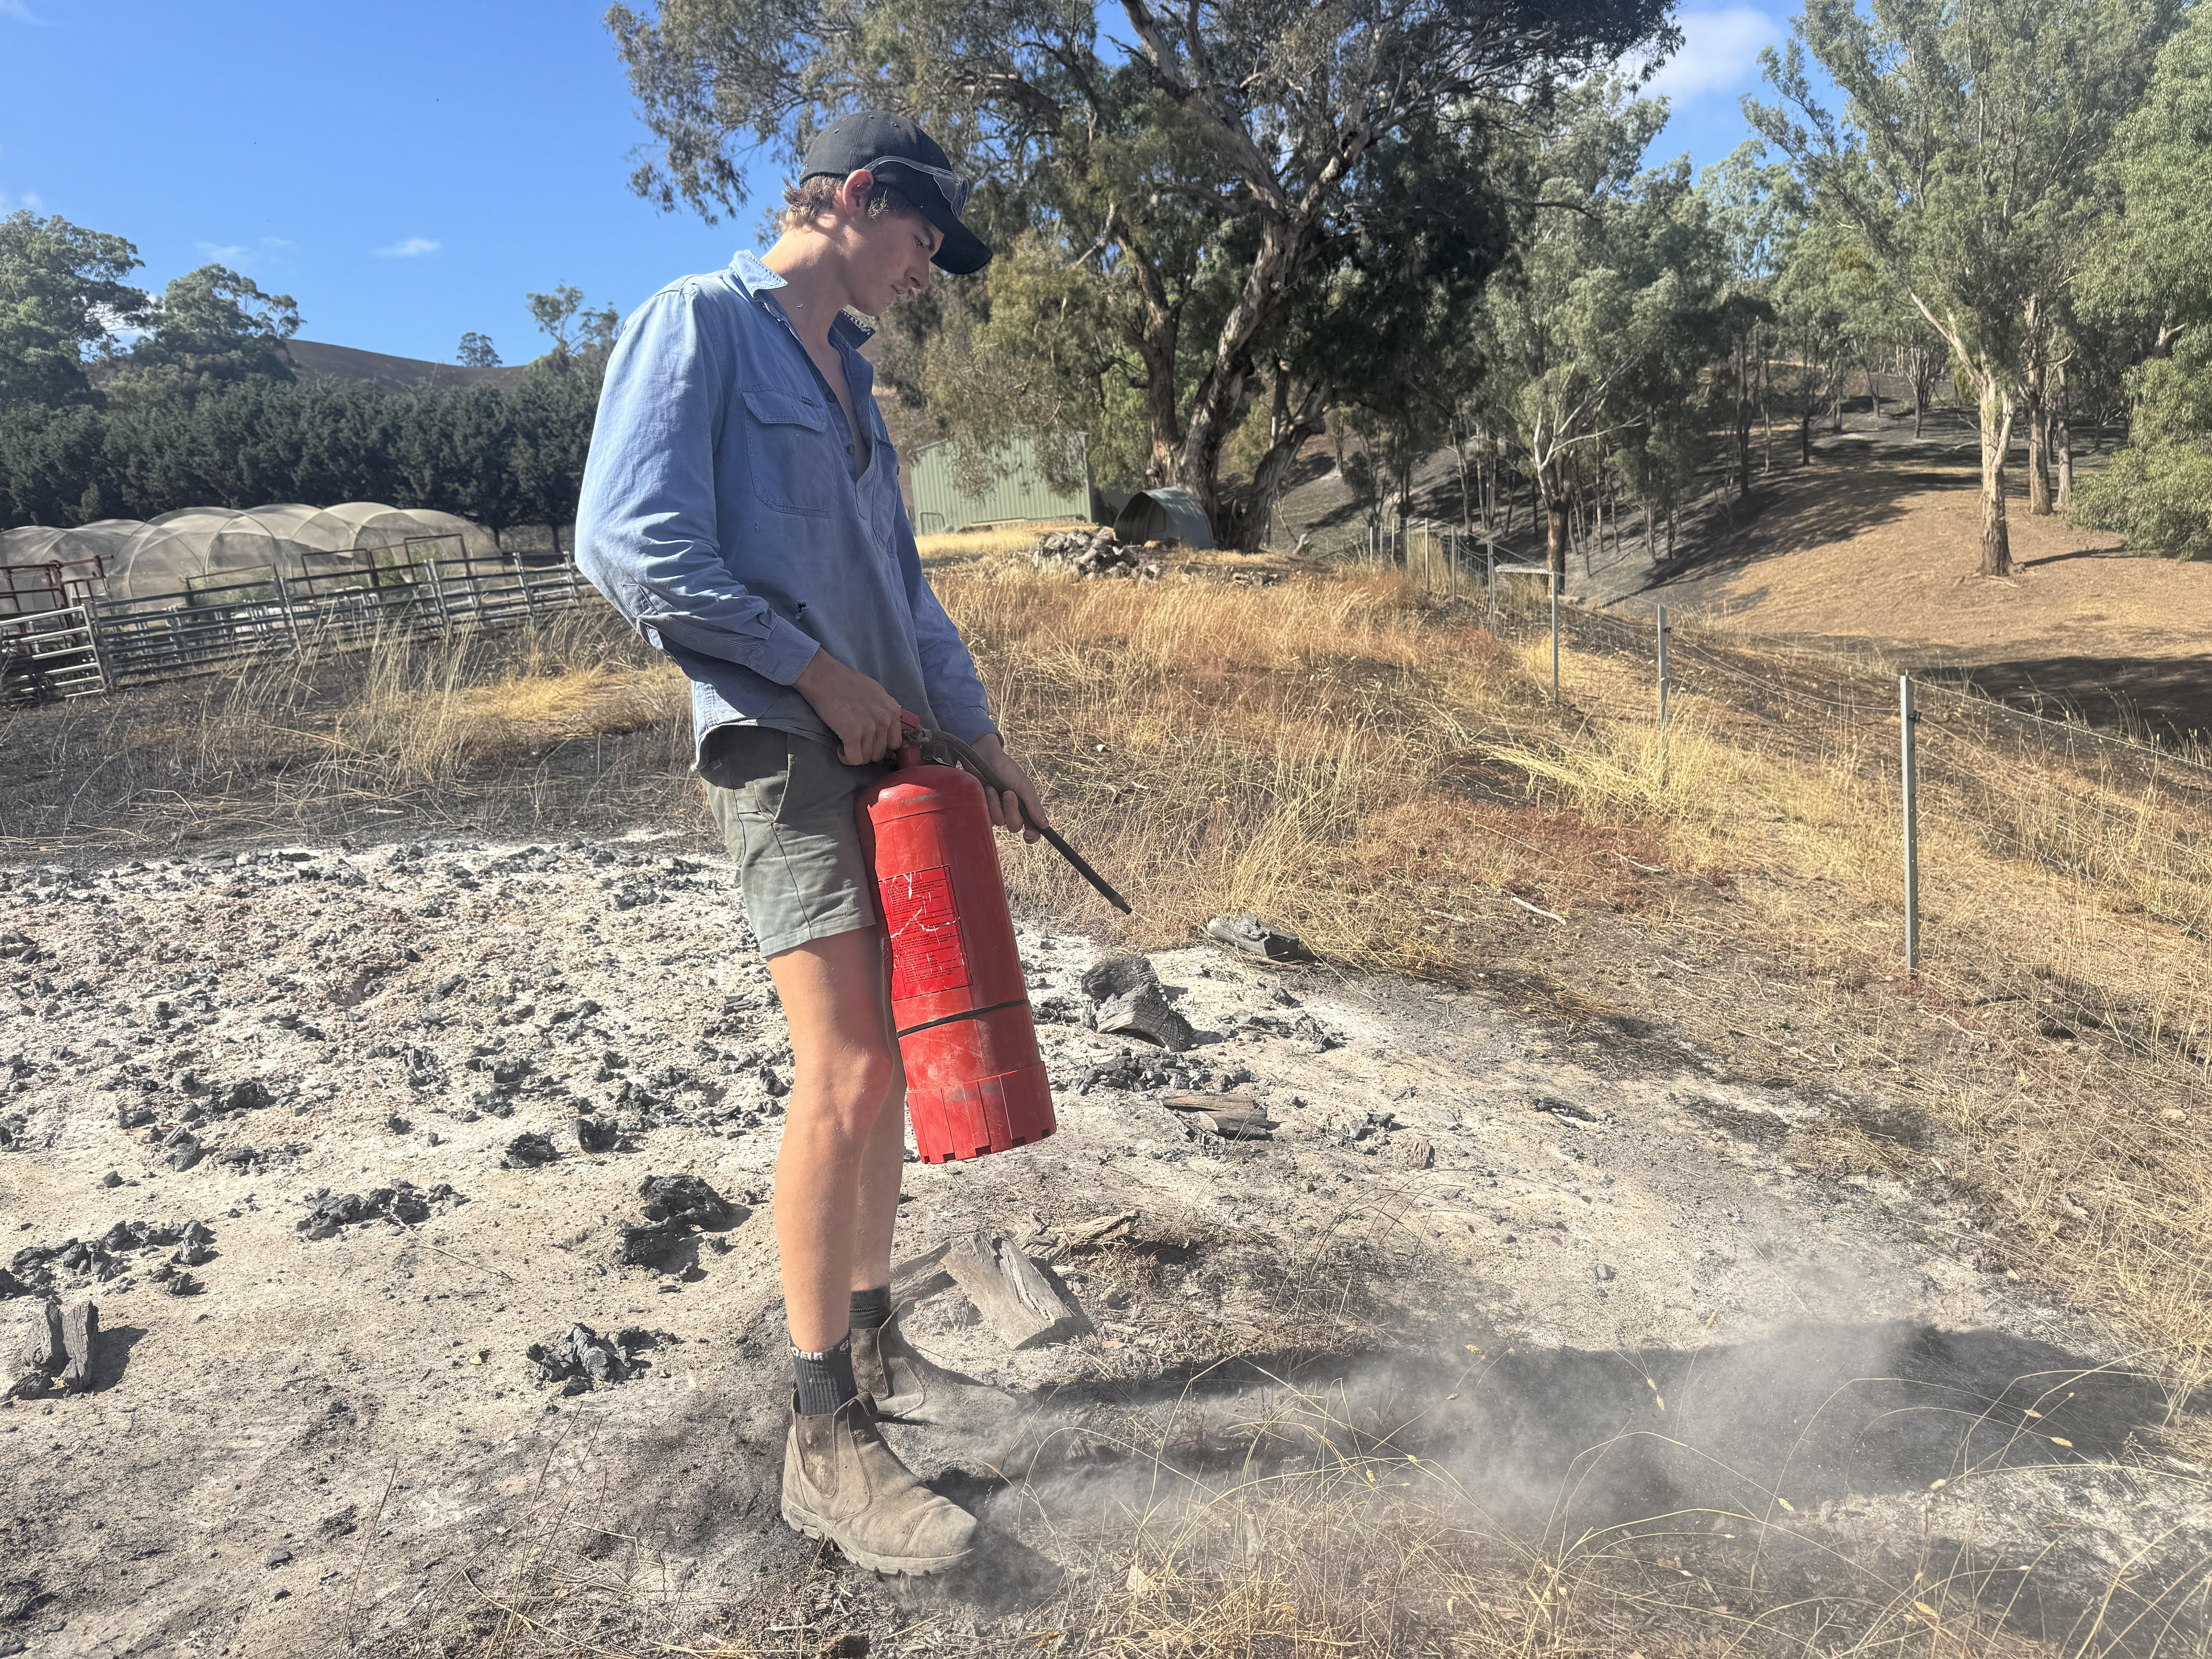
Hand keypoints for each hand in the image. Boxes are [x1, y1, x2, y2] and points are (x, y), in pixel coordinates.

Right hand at [791, 650, 915, 764]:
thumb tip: (888, 729)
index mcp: (894, 711)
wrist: (826, 678)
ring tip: (846, 743)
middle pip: (880, 753)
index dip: (881, 745)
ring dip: (856, 754)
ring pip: (867, 758)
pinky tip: (841, 749)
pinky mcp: (853, 735)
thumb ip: (885, 711)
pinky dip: (846, 758)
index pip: (895, 743)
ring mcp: (870, 729)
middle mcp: (885, 721)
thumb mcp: (877, 693)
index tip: (869, 742)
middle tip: (855, 742)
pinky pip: (854, 759)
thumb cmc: (848, 683)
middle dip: (867, 751)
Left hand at [972, 734, 1047, 843]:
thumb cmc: (1006, 769)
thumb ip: (1034, 806)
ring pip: (1000, 821)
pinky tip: (987, 790)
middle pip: (1015, 826)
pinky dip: (988, 803)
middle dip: (1011, 811)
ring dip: (997, 804)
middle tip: (1008, 793)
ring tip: (994, 788)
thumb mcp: (1024, 785)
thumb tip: (1044, 825)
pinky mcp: (985, 809)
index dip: (1032, 836)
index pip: (1033, 829)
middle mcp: (1013, 812)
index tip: (1028, 835)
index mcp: (1027, 807)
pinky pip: (988, 816)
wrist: (985, 758)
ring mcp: (998, 811)